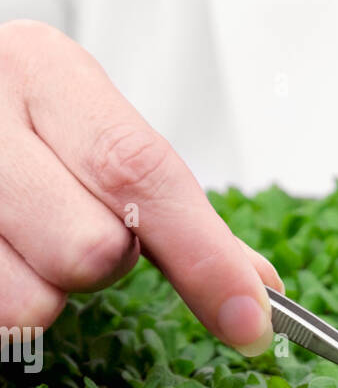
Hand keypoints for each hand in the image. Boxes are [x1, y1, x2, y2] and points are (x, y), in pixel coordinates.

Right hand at [0, 20, 276, 353]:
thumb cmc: (25, 128)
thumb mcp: (95, 134)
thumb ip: (180, 215)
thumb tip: (262, 292)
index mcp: (40, 68)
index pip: (140, 172)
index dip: (205, 256)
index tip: (252, 320)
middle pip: (91, 250)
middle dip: (106, 264)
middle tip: (85, 232)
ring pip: (32, 301)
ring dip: (49, 294)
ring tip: (30, 244)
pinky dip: (9, 306)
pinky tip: (5, 259)